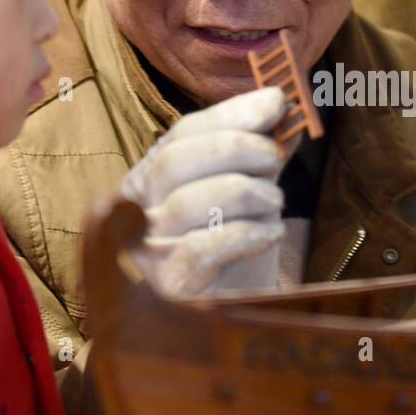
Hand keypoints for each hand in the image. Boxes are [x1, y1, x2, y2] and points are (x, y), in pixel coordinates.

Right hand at [122, 87, 286, 297]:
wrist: (237, 312)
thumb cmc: (237, 246)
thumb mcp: (248, 190)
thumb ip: (258, 151)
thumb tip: (279, 102)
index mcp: (150, 178)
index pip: (181, 134)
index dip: (230, 115)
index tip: (276, 102)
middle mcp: (136, 213)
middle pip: (174, 162)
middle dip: (235, 148)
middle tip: (276, 158)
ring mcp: (147, 252)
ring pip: (189, 203)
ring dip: (247, 193)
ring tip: (274, 202)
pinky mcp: (168, 286)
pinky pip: (203, 248)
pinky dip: (247, 232)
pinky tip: (271, 232)